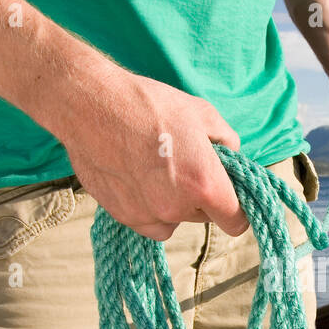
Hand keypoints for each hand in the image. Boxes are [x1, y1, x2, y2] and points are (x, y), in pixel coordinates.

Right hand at [60, 69, 246, 240]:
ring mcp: (148, 215)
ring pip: (176, 221)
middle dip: (202, 197)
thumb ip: (227, 143)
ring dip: (174, 204)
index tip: (230, 198)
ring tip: (158, 170)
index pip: (236, 222)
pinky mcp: (123, 216)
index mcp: (205, 184)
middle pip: (204, 217)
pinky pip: (150, 223)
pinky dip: (150, 209)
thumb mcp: (203, 114)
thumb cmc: (149, 104)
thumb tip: (232, 159)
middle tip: (185, 165)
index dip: (237, 210)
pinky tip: (140, 180)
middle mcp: (178, 208)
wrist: (92, 105)